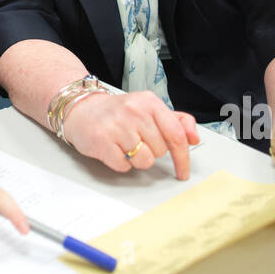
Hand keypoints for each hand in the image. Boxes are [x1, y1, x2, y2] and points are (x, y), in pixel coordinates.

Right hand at [63, 90, 199, 179]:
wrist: (81, 109)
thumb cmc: (117, 112)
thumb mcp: (148, 108)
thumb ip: (175, 121)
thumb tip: (193, 137)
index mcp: (149, 102)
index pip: (176, 134)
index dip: (183, 157)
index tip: (183, 171)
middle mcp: (134, 111)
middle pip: (160, 150)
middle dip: (152, 151)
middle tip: (137, 140)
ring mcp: (117, 126)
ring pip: (144, 161)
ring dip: (136, 160)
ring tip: (125, 146)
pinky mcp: (102, 141)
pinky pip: (124, 166)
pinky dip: (121, 164)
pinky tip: (114, 151)